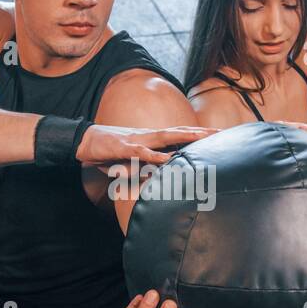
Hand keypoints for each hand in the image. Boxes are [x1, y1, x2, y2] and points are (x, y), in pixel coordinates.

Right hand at [77, 124, 215, 167]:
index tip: (216, 134)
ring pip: (165, 137)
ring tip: (202, 137)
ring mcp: (137, 140)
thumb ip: (146, 167)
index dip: (196, 134)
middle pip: (178, 132)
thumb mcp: (131, 161)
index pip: (177, 134)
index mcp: (150, 139)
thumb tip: (158, 175)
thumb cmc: (109, 152)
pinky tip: (168, 158)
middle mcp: (147, 136)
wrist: (85, 142)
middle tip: (220, 132)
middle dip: (199, 132)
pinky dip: (155, 155)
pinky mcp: (124, 148)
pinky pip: (142, 152)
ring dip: (184, 137)